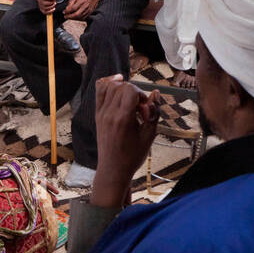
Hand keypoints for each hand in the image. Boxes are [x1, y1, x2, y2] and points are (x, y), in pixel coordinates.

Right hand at [36, 0, 61, 14]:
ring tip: (54, 3)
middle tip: (55, 1)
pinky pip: (45, 12)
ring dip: (52, 6)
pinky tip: (53, 8)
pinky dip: (50, 11)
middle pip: (44, 3)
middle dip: (51, 2)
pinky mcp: (41, 9)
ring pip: (45, 8)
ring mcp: (40, 4)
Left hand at [63, 0, 109, 19]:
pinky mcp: (90, 12)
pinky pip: (84, 18)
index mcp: (81, 0)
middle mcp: (85, 6)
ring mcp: (88, 10)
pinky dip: (78, 19)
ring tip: (69, 17)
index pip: (73, 8)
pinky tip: (75, 17)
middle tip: (66, 16)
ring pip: (80, 17)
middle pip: (76, 14)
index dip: (67, 11)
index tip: (64, 12)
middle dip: (70, 17)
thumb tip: (67, 8)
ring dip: (73, 18)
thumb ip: (71, 1)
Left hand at [91, 75, 160, 209]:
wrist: (113, 169)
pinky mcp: (97, 114)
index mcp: (123, 118)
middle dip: (134, 92)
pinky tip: (117, 82)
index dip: (141, 94)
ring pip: (110, 85)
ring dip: (123, 88)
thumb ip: (154, 113)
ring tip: (130, 101)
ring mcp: (101, 113)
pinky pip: (99, 91)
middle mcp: (109, 113)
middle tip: (139, 109)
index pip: (130, 89)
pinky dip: (108, 83)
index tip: (145, 108)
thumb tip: (156, 93)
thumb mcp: (149, 136)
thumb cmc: (133, 155)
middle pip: (122, 86)